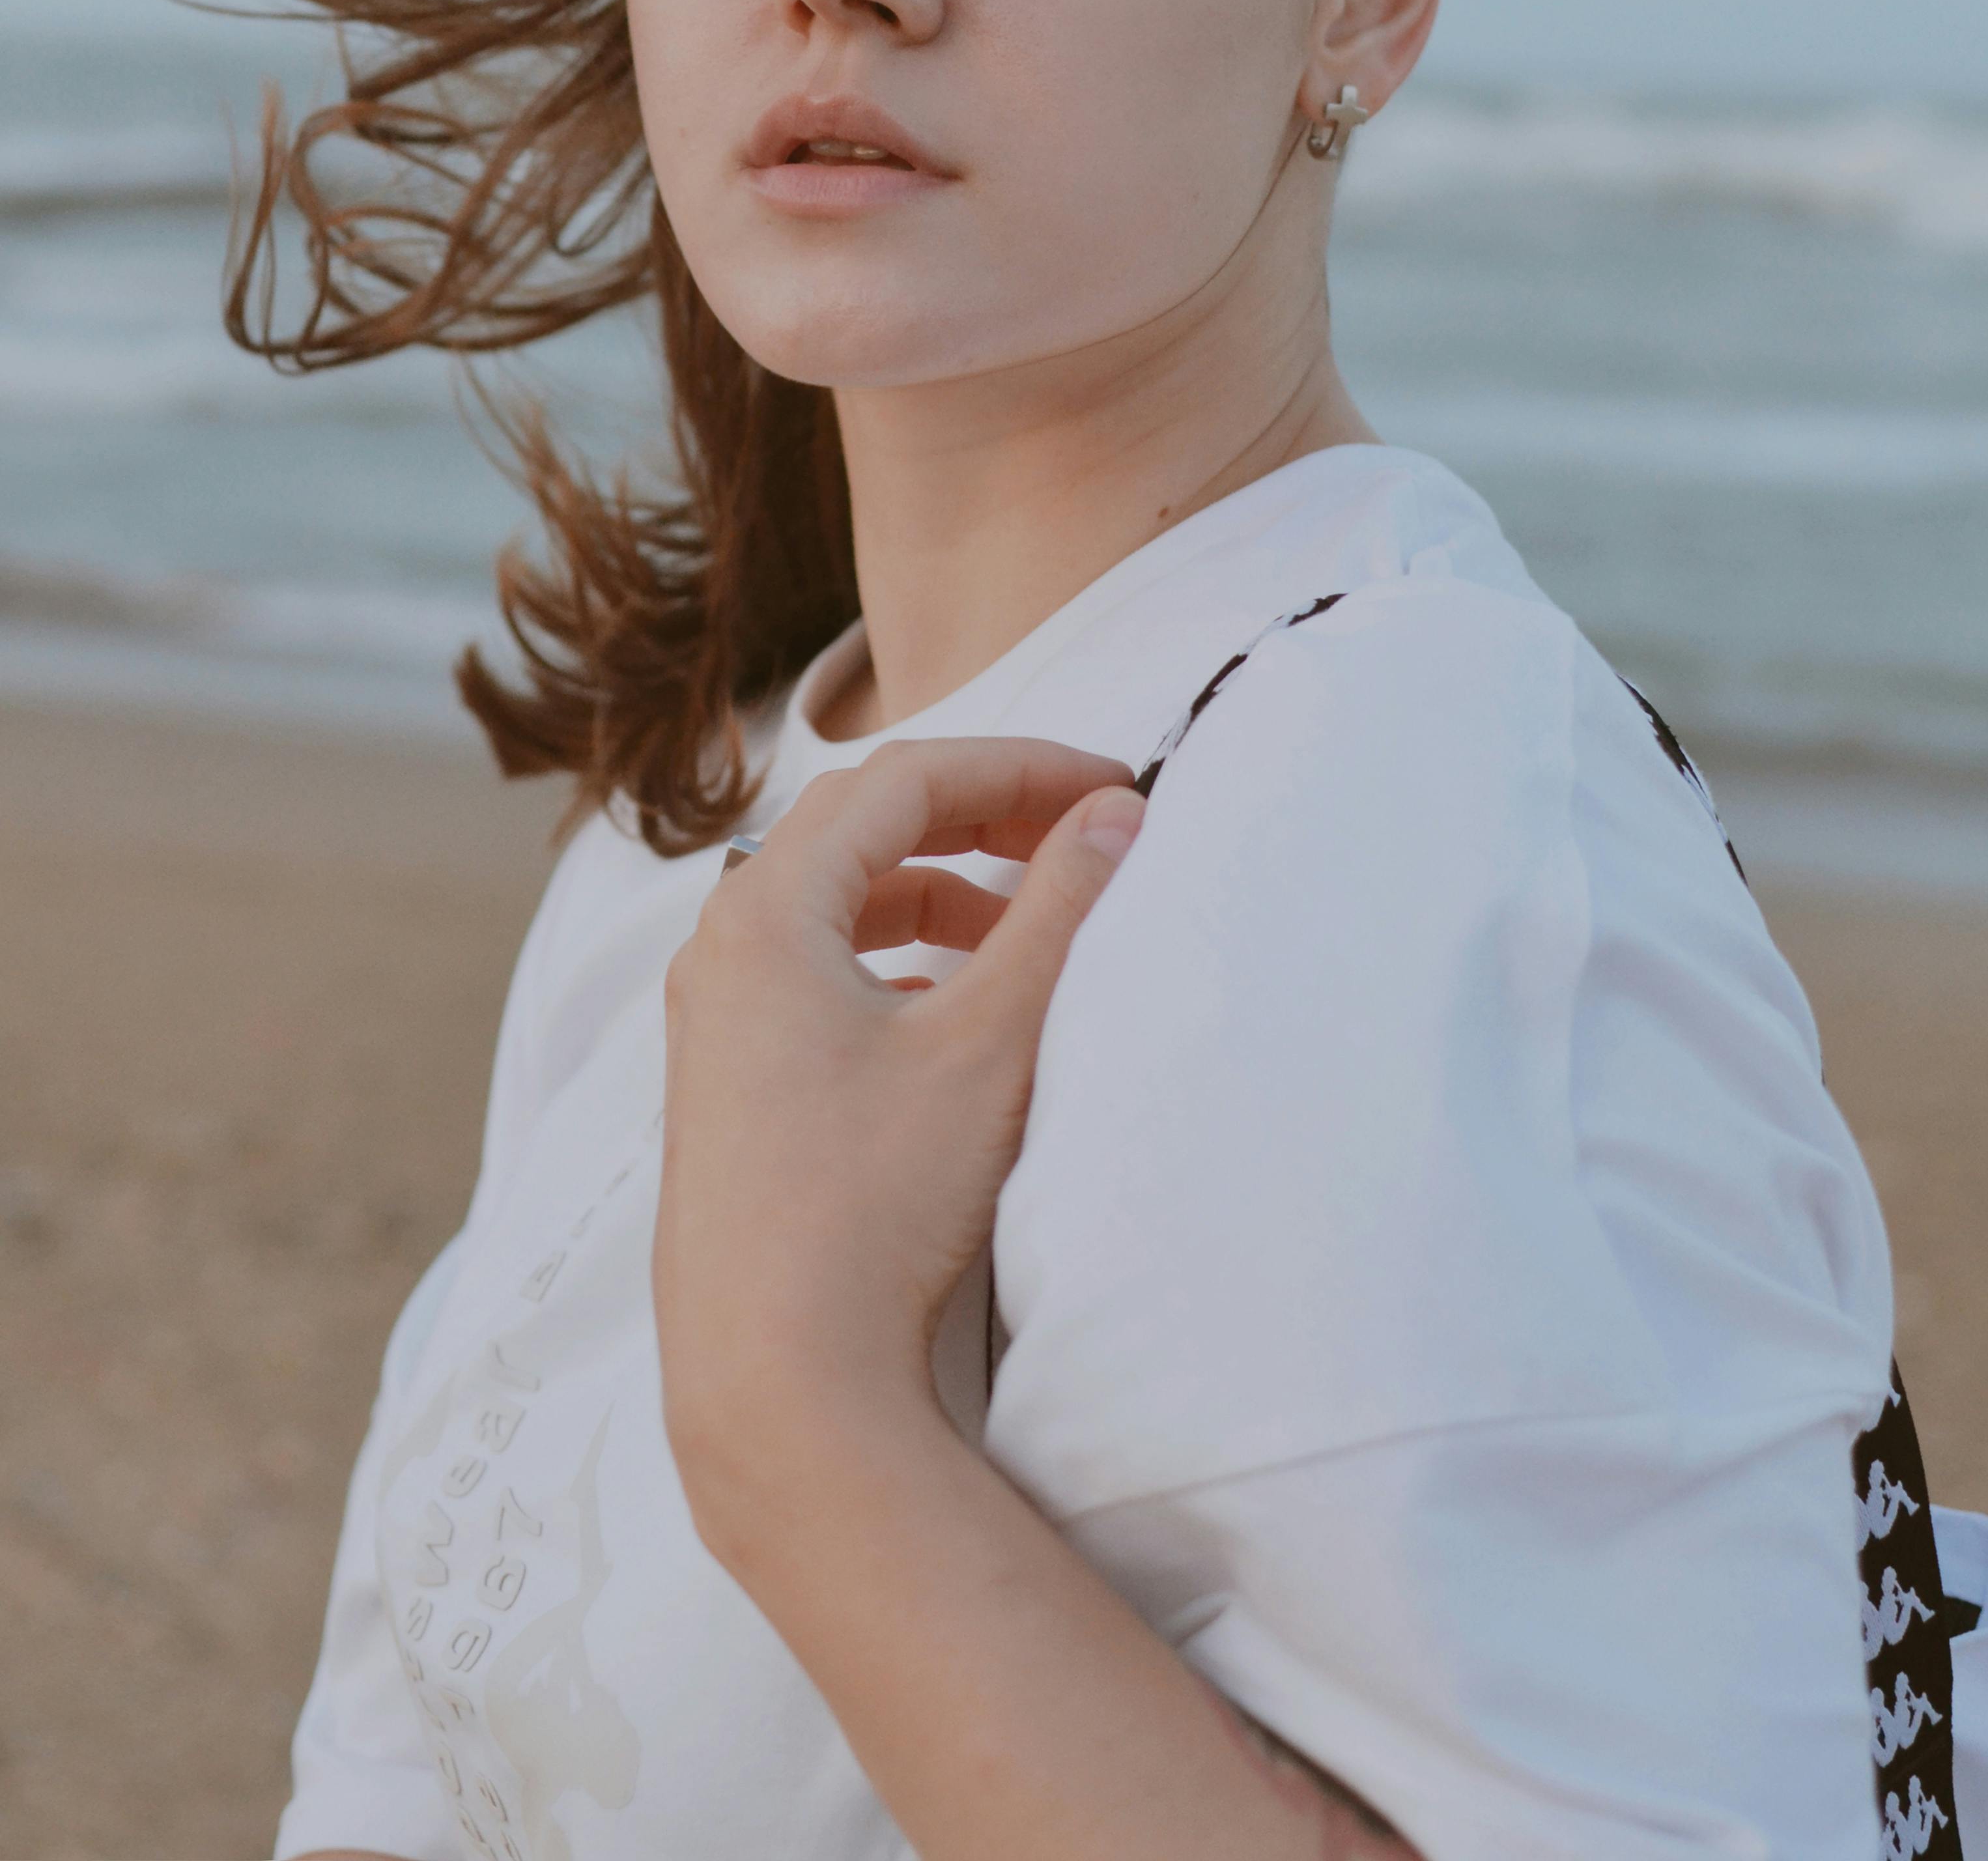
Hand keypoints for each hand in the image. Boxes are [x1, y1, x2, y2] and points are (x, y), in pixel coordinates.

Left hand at [652, 736, 1142, 1556]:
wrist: (772, 1381)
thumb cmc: (872, 1205)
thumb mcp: (988, 1041)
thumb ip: (1057, 913)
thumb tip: (1115, 815)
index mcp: (765, 911)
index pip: (905, 779)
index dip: (1018, 765)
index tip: (1110, 786)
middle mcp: (721, 949)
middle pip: (859, 826)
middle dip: (978, 813)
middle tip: (1077, 832)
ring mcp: (713, 1021)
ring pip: (834, 902)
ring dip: (937, 889)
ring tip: (1025, 919)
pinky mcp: (727, 1085)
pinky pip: (813, 972)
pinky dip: (895, 958)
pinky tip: (958, 1005)